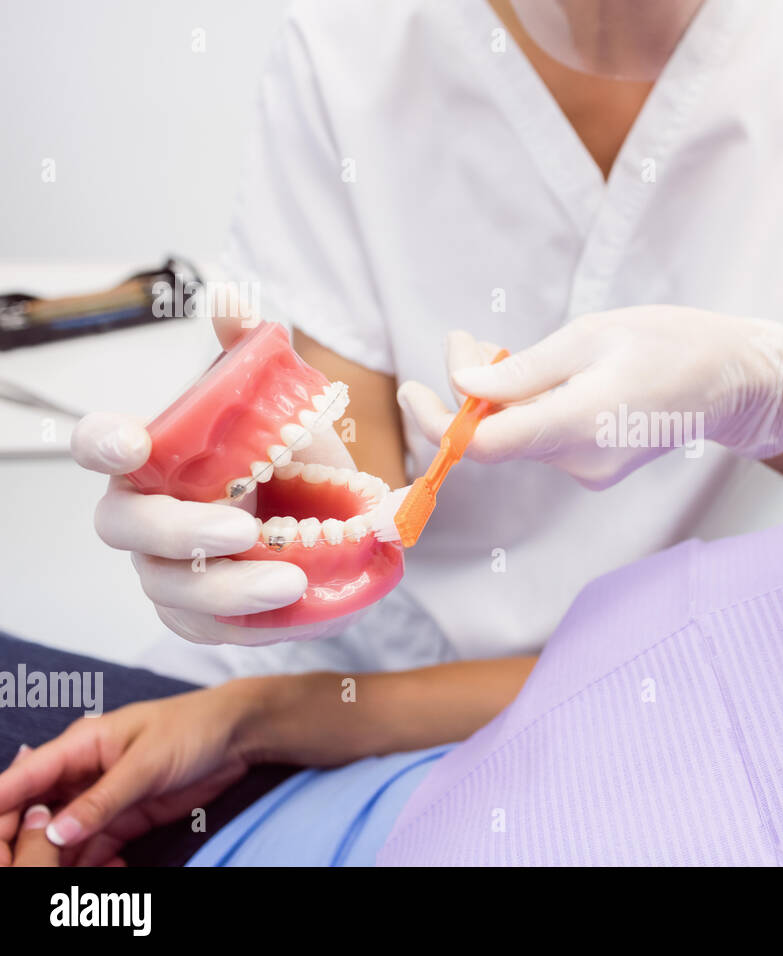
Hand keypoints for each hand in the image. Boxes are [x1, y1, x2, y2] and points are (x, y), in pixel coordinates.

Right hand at [0, 682, 262, 865]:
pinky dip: (92, 863)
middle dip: (28, 843)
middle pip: (35, 814)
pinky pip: (94, 846)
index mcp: (79, 745)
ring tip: (67, 878)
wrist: (240, 735)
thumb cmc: (193, 727)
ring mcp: (102, 798)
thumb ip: (103, 798)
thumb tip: (56, 832)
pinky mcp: (125, 818)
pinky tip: (105, 873)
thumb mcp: (147, 761)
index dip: (3, 808)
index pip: (23, 779)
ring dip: (60, 859)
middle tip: (30, 868)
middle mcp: (82, 773)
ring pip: (62, 836)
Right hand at [72, 315, 360, 645]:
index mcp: (153, 456)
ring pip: (166, 587)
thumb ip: (251, 352)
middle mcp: (144, 512)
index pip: (99, 445)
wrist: (329, 527)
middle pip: (124, 527)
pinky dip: (242, 623)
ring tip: (289, 580)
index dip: (101, 443)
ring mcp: (162, 568)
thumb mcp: (284, 405)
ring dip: (226, 589)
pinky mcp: (194, 615)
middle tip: (240, 530)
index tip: (130, 443)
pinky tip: (285, 609)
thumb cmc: (286, 464)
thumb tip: (229, 296)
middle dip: (178, 531)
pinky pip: (201, 628)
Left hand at [396, 306, 782, 489]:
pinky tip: (532, 374)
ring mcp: (590, 470)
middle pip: (495, 440)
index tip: (413, 389)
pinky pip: (542, 440)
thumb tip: (462, 387)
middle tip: (464, 340)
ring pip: (517, 439)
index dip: (438, 424)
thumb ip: (523, 370)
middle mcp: (581, 460)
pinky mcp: (596, 468)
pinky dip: (524, 409)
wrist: (735, 381)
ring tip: (496, 348)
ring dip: (494, 398)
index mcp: (580, 421)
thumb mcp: (593, 336)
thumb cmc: (673, 344)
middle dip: (465, 394)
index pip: (485, 446)